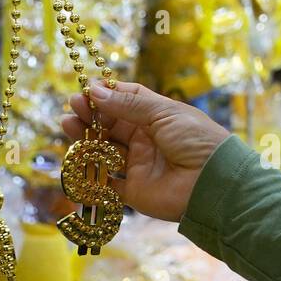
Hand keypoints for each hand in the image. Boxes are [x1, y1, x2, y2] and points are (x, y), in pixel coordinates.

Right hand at [60, 81, 229, 221]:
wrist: (213, 183)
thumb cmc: (196, 141)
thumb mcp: (165, 113)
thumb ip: (129, 105)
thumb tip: (95, 92)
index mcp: (159, 118)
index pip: (128, 102)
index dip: (107, 96)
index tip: (87, 91)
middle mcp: (148, 140)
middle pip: (112, 125)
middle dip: (91, 115)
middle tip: (72, 107)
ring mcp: (140, 165)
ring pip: (105, 150)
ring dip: (86, 139)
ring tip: (68, 125)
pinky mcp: (134, 190)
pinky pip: (106, 182)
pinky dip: (91, 172)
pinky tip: (76, 157)